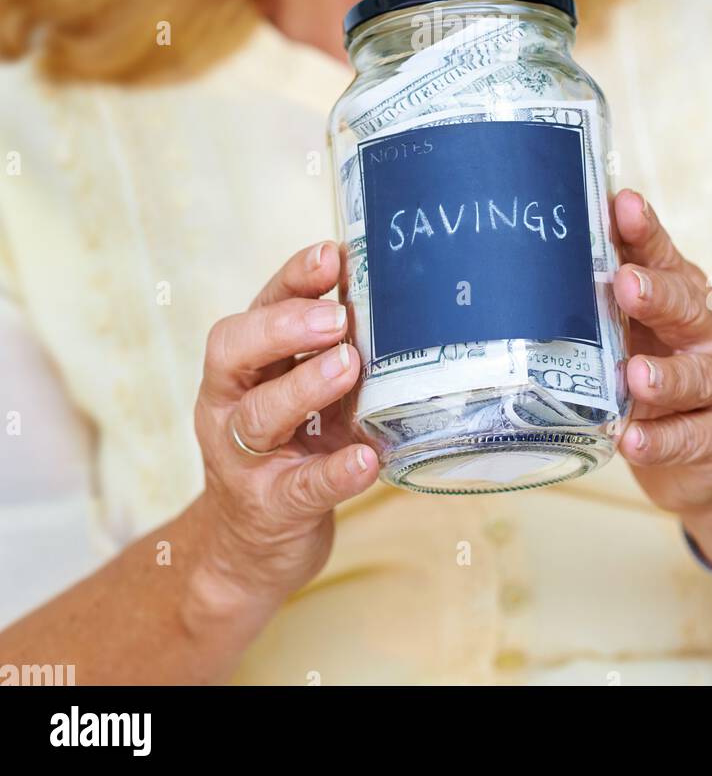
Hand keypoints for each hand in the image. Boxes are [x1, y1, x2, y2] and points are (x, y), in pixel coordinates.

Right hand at [189, 240, 378, 618]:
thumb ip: (329, 350)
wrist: (251, 548)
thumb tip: (391, 294)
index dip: (292, 279)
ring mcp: (243, 460)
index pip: (257, 308)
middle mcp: (229, 405)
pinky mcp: (271, 508)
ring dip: (306, 385)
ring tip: (349, 365)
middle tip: (338, 317)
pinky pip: (300, 487)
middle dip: (286, 325)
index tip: (332, 255)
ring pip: (260, 415)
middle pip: (235, 352)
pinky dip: (334, 472)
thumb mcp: (302, 391)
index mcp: (241, 366)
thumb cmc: (290, 448)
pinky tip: (364, 459)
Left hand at [611, 189, 711, 528]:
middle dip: (657, 294)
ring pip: (699, 376)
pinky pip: (693, 438)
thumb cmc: (657, 372)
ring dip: (667, 376)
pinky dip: (661, 441)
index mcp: (687, 293)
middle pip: (688, 307)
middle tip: (626, 283)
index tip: (623, 205)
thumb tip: (545, 257)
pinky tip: (632, 439)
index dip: (645, 232)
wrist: (710, 457)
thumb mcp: (635, 329)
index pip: (664, 256)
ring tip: (636, 375)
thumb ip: (607, 298)